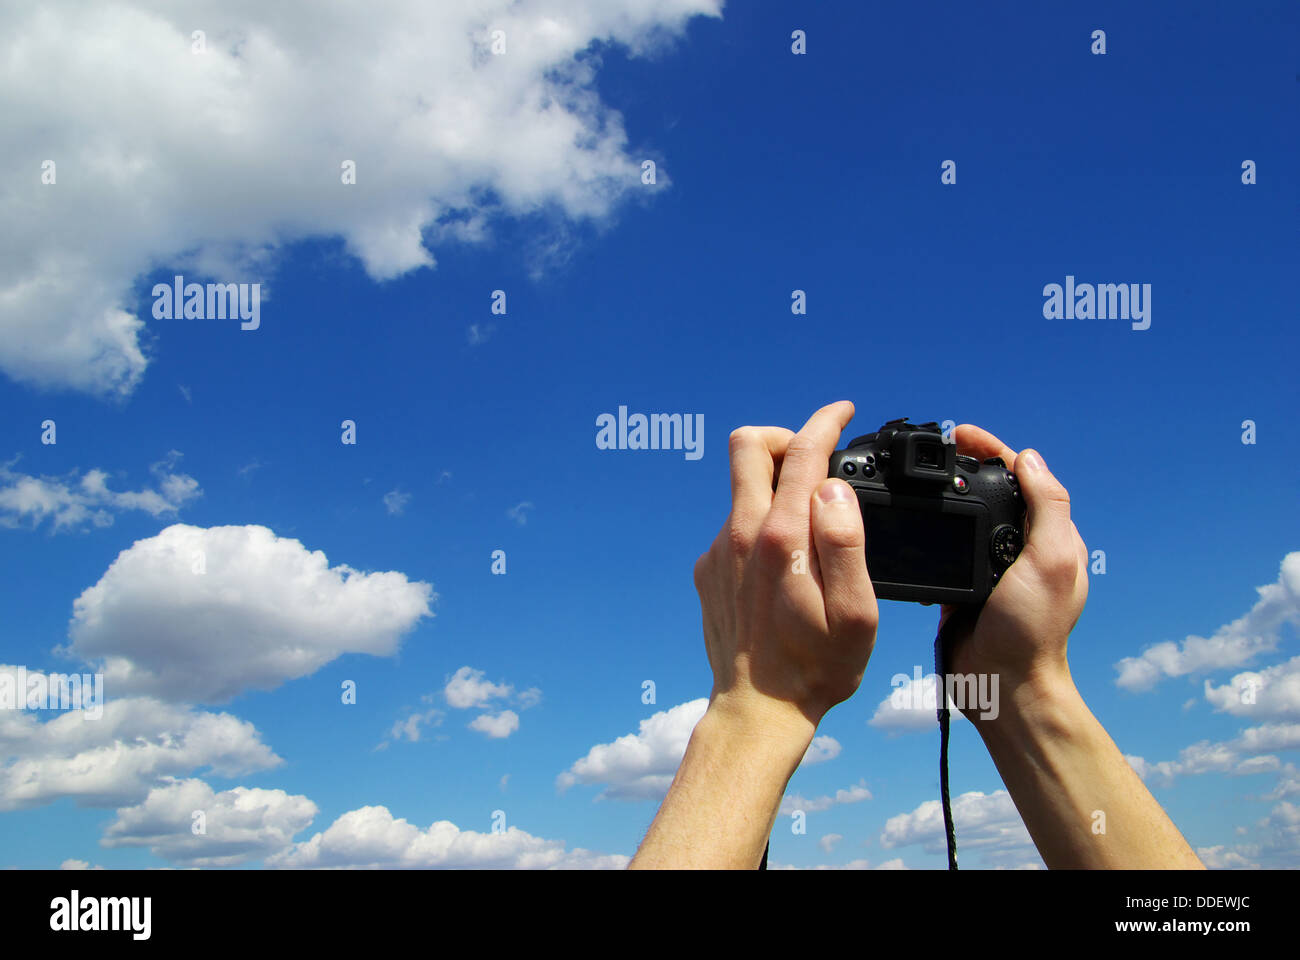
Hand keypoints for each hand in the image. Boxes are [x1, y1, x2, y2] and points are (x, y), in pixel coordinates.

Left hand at [693, 401, 878, 732]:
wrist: (758, 710)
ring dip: (775, 489)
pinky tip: (784, 567)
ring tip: (810, 531)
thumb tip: (832, 487)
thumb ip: (847, 542)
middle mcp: (740, 534)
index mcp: (783, 537)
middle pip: (749, 446)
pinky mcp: (705, 570)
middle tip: (815, 458)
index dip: (826, 422)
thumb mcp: (857, 612)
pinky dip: (760, 526)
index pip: (803, 452)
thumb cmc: (818, 666)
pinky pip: (733, 526)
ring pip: (741, 489)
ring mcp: (716, 551)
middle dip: (785, 437)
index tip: (842, 413)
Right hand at [938, 425, 1088, 717]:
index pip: (1024, 477)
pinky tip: (915, 521)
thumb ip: (1047, 509)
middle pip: (994, 490)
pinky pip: (948, 545)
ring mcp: (991, 567)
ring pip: (969, 516)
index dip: (993, 449)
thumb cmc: (1032, 629)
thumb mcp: (1051, 561)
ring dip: (947, 492)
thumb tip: (1030, 458)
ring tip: (920, 476)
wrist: (1001, 684)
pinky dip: (934, 526)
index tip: (961, 434)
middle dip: (966, 463)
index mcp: (1050, 537)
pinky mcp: (964, 585)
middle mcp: (1023, 548)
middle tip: (935, 448)